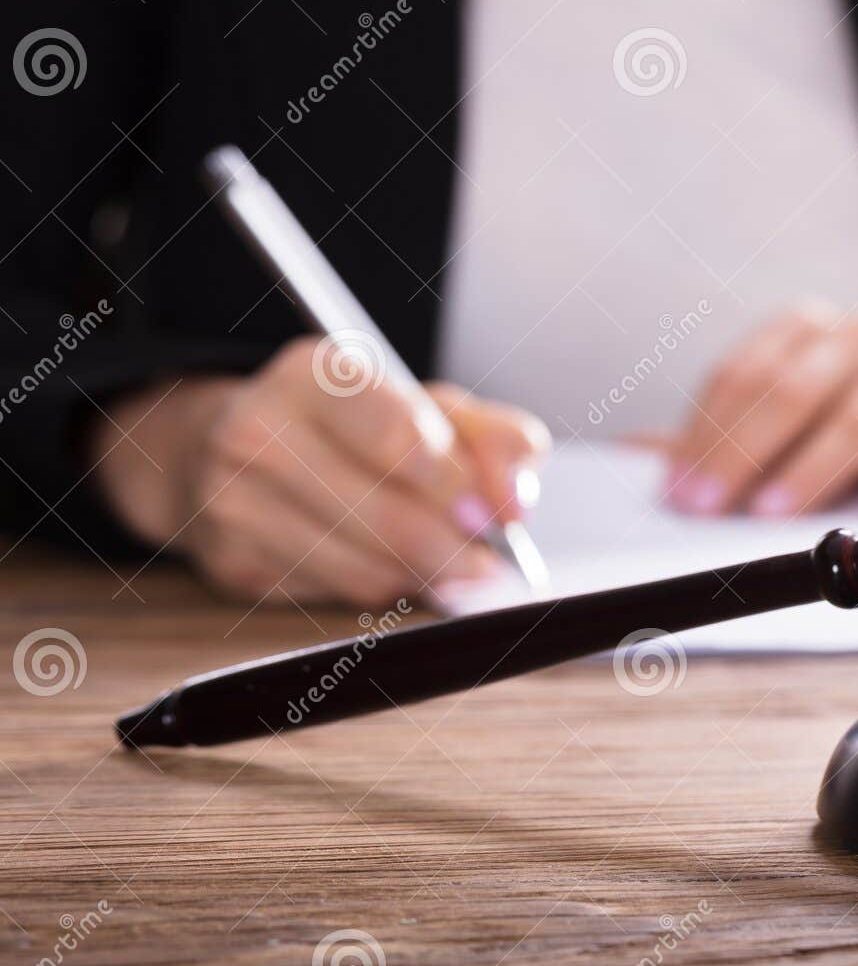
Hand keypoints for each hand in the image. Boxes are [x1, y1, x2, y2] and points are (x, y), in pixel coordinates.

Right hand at [90, 336, 549, 606]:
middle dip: (454, 547)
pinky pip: (337, 593)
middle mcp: (259, 428)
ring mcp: (234, 498)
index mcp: (316, 372)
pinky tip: (390, 563)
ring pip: (365, 565)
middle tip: (489, 561)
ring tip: (443, 558)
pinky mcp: (233, 560)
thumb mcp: (431, 408)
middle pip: (386, 513)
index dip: (460, 485)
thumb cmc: (353, 425)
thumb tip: (517, 500)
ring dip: (422, 573)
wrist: (233, 447)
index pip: (398, 436)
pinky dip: (382, 586)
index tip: (496, 514)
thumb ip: (493, 440)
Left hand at [666, 305, 857, 516]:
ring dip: (813, 468)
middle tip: (713, 508)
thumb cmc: (840, 446)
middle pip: (794, 389)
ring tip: (776, 513)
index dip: (705, 437)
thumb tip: (627, 460)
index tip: (679, 492)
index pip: (744, 375)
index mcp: (806, 331)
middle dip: (745, 453)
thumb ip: (711, 443)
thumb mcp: (773, 439)